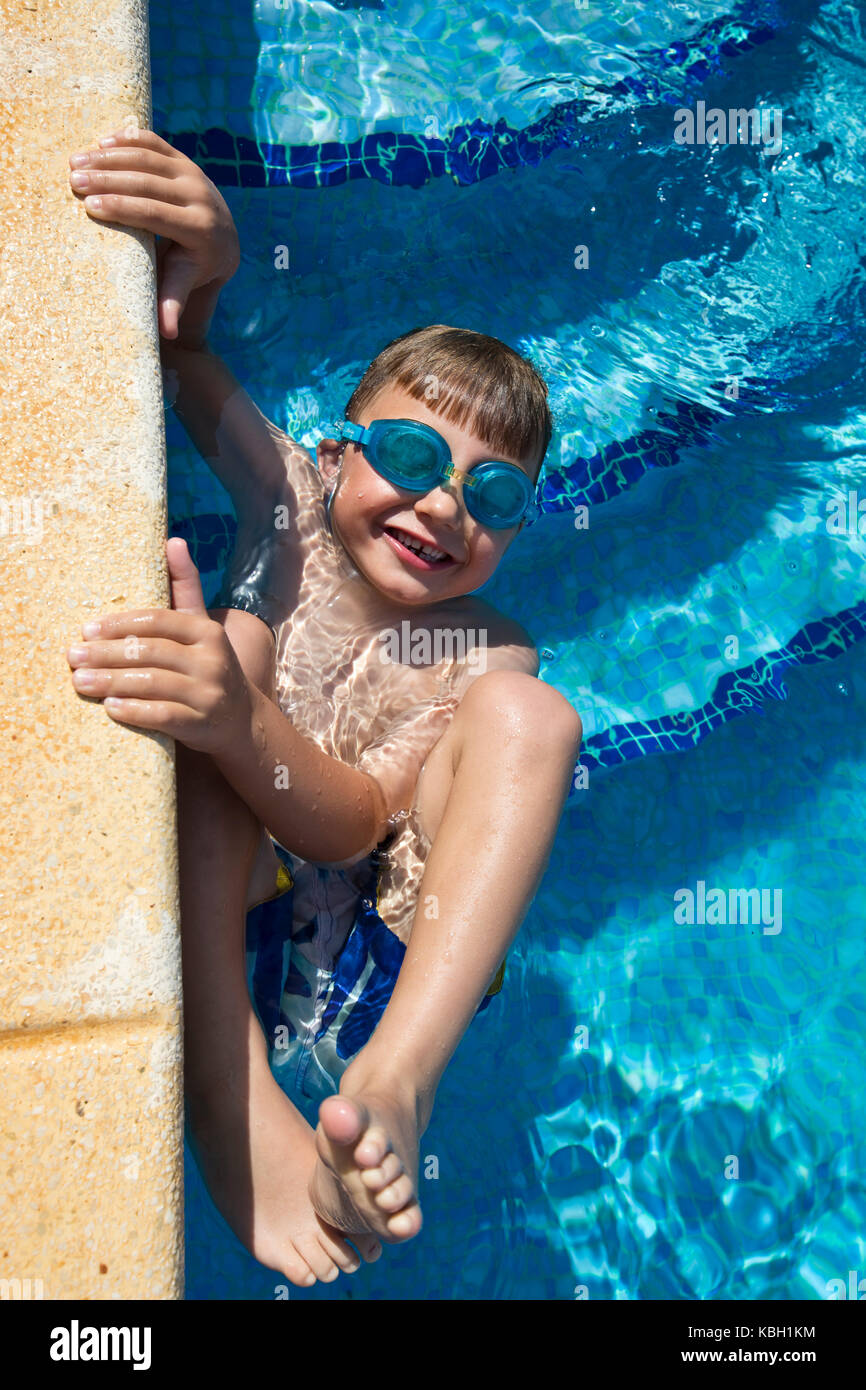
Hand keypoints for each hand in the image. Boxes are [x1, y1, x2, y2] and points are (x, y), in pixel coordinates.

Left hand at [66, 537, 252, 753]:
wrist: (240, 720)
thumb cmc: (207, 667)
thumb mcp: (200, 627)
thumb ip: (184, 587)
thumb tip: (172, 540)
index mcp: (206, 631)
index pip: (157, 621)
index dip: (119, 625)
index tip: (86, 630)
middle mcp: (212, 660)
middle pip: (149, 652)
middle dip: (106, 654)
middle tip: (72, 657)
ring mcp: (208, 693)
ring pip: (152, 683)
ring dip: (111, 682)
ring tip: (80, 682)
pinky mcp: (201, 723)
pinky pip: (163, 715)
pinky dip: (134, 711)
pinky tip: (109, 708)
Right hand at [68, 125, 239, 338]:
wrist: (224, 238)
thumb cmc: (194, 266)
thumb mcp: (185, 282)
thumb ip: (174, 302)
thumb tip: (168, 334)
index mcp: (199, 227)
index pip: (155, 213)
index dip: (121, 207)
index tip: (89, 206)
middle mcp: (200, 195)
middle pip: (147, 181)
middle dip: (107, 179)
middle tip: (73, 180)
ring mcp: (193, 172)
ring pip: (147, 157)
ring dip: (108, 156)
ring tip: (75, 161)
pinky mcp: (184, 159)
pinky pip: (153, 142)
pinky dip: (125, 139)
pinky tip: (99, 142)